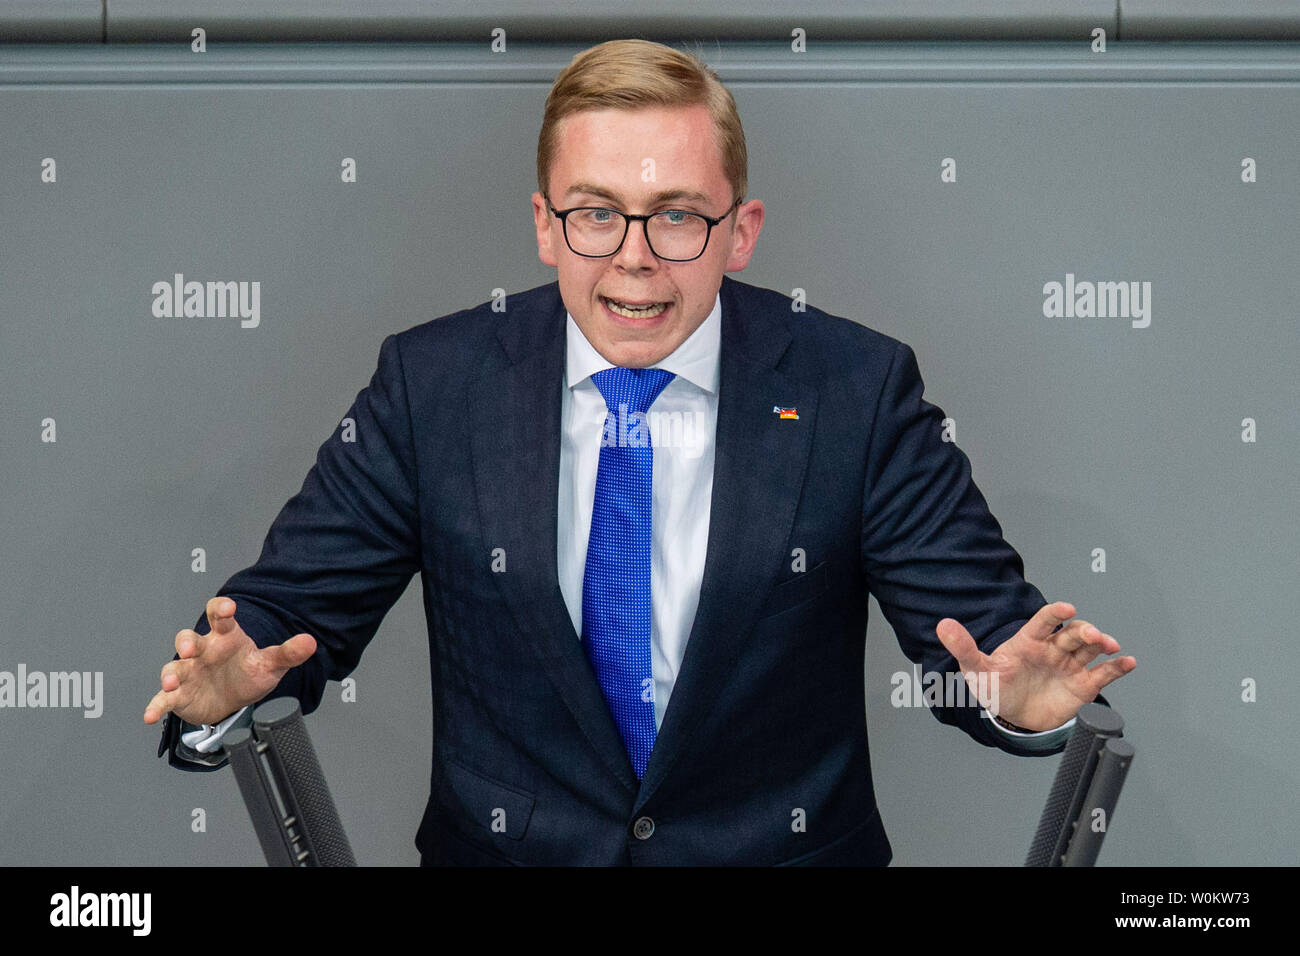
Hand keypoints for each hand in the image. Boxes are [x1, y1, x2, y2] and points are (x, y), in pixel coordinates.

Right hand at [143, 597, 316, 726]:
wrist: (233, 700)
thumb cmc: (247, 673)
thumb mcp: (271, 663)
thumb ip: (288, 652)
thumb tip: (309, 642)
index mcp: (226, 638)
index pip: (219, 617)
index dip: (221, 610)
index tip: (227, 608)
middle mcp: (203, 652)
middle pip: (189, 640)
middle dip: (186, 642)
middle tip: (189, 648)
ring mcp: (189, 673)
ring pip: (174, 668)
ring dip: (170, 674)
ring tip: (171, 682)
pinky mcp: (179, 695)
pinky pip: (164, 699)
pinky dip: (156, 705)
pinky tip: (150, 714)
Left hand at [935, 601, 1135, 730]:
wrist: (1011, 717)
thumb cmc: (995, 687)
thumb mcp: (977, 669)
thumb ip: (963, 648)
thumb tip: (942, 625)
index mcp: (1029, 641)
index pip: (1044, 621)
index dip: (1055, 613)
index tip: (1066, 608)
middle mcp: (1053, 649)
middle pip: (1072, 633)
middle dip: (1084, 630)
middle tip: (1093, 634)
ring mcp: (1069, 666)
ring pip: (1090, 649)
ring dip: (1103, 644)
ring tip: (1111, 645)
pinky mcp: (1082, 686)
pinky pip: (1103, 673)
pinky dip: (1117, 667)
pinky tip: (1128, 662)